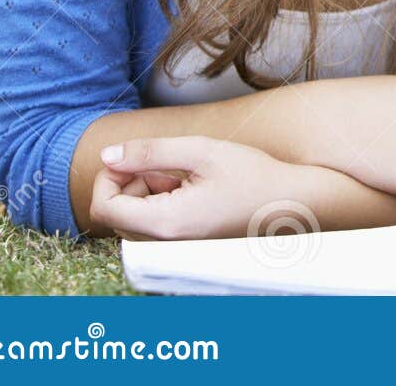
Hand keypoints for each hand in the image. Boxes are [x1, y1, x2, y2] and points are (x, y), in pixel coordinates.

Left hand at [91, 136, 320, 240]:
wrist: (292, 202)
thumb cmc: (253, 176)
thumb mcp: (202, 151)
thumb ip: (149, 152)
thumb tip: (107, 154)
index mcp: (164, 223)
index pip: (103, 206)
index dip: (108, 176)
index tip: (133, 155)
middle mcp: (164, 240)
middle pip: (115, 211)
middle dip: (129, 180)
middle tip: (165, 161)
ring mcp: (174, 242)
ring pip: (133, 214)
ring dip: (146, 187)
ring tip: (183, 172)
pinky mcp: (183, 238)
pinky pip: (152, 219)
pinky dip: (161, 197)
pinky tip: (191, 184)